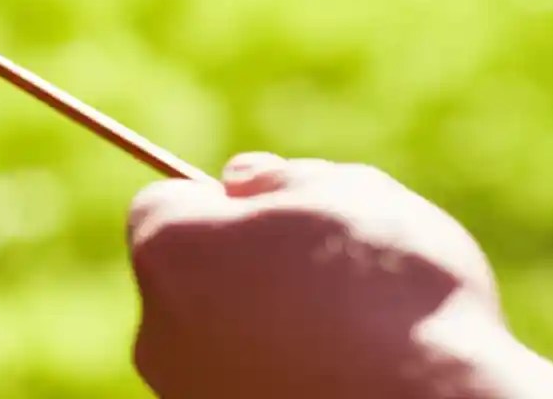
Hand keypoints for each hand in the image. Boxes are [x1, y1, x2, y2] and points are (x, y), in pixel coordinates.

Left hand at [126, 154, 552, 397]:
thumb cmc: (393, 292)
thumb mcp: (356, 193)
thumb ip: (286, 176)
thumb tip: (240, 178)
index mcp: (174, 251)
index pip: (165, 206)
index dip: (222, 203)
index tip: (279, 214)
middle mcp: (159, 334)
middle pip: (190, 277)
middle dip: (244, 266)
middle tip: (329, 272)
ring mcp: (186, 396)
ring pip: (221, 339)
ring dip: (268, 326)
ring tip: (350, 330)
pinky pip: (247, 386)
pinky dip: (283, 376)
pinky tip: (345, 377)